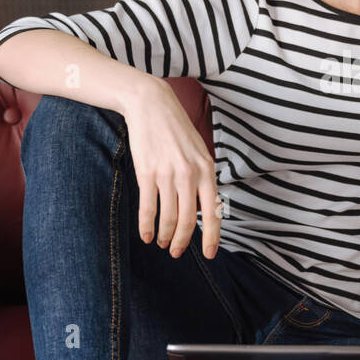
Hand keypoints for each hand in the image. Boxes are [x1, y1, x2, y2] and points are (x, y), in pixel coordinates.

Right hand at [120, 79, 221, 259]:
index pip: (213, 211)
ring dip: (165, 236)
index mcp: (207, 169)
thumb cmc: (176, 130)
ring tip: (162, 244)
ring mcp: (168, 174)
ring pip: (169, 217)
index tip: (210, 255)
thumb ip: (202, 177)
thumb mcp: (199, 151)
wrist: (151, 104)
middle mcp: (190, 174)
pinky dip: (147, 226)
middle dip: (183, 242)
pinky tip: (147, 235)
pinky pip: (149, 208)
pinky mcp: (147, 172)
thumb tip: (203, 207)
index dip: (212, 237)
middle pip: (189, 220)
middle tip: (176, 252)